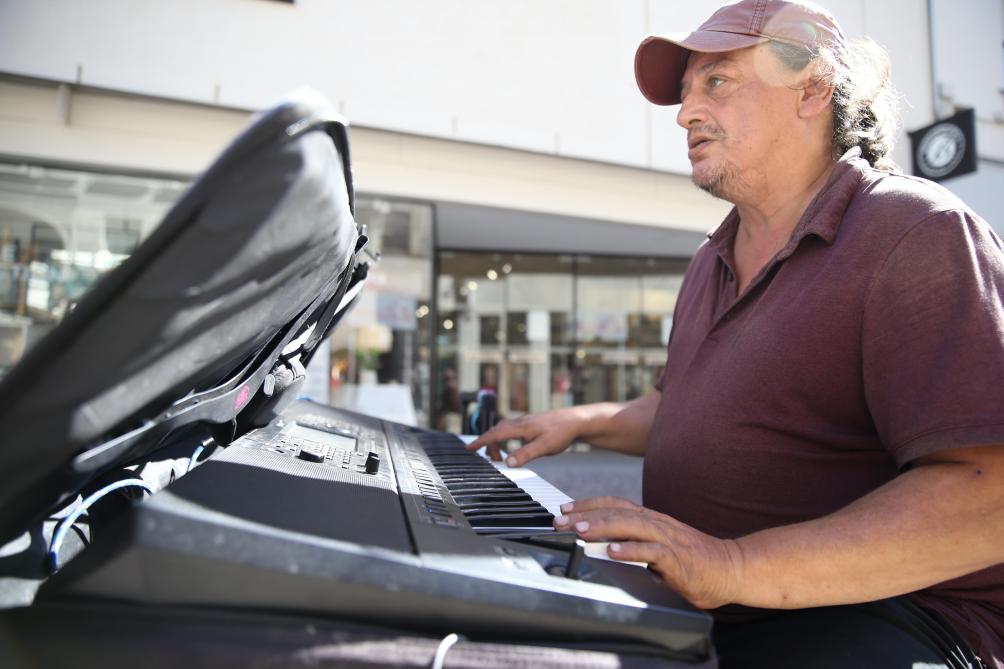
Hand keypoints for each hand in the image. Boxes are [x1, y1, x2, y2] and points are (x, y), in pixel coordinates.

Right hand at [465, 407, 584, 465]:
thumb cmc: (561, 432)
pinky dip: (506, 437)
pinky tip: (514, 445)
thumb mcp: (543, 447)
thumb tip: (507, 462)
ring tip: (501, 456)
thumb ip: (525, 454)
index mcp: (520, 427)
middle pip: (496, 431)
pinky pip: (512, 429)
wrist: (577, 420)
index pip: (494, 434)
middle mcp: (520, 422)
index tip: (469, 449)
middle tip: (490, 459)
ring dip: (497, 441)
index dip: (480, 442)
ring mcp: (526, 422)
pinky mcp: (532, 423)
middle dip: (488, 444)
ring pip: (504, 429)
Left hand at [555, 496, 744, 609]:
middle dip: (586, 514)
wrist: (730, 569)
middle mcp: (657, 524)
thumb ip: (634, 544)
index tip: (565, 509)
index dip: (589, 504)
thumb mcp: (657, 548)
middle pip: (618, 512)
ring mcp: (668, 539)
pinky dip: (631, 550)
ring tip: (580, 530)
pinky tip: (613, 552)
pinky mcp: (678, 559)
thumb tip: (603, 546)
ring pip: (631, 527)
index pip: (616, 504)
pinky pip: (652, 552)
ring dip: (603, 527)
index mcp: (651, 519)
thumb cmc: (693, 561)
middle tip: (561, 520)